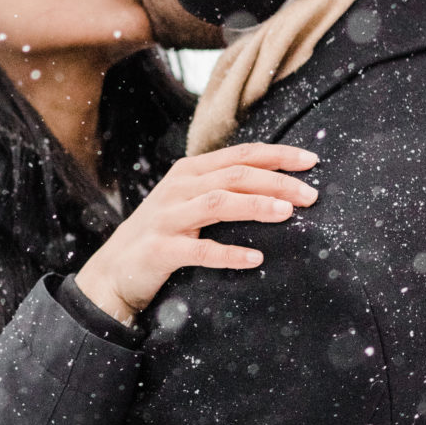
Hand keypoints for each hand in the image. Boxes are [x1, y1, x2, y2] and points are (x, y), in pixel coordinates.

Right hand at [74, 143, 318, 325]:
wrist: (114, 270)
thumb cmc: (163, 234)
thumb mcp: (189, 201)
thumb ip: (222, 188)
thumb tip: (277, 184)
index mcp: (190, 171)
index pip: (241, 154)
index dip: (278, 155)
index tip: (311, 161)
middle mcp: (179, 188)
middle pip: (236, 175)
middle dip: (277, 181)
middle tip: (311, 195)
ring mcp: (168, 218)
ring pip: (219, 203)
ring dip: (256, 206)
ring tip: (288, 213)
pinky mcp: (161, 249)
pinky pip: (201, 251)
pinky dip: (230, 253)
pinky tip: (255, 259)